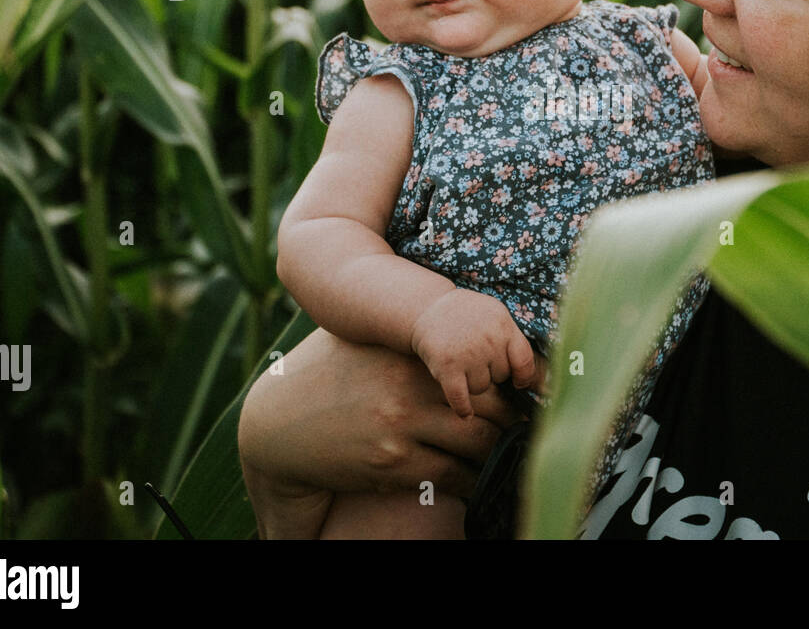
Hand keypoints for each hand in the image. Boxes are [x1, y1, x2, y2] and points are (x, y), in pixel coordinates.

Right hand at [238, 329, 525, 536]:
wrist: (279, 426)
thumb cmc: (333, 376)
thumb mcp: (369, 344)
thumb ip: (411, 339)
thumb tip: (468, 328)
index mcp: (407, 354)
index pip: (481, 368)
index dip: (510, 385)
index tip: (525, 393)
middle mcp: (408, 388)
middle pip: (489, 406)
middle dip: (514, 420)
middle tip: (529, 427)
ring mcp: (401, 429)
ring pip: (479, 445)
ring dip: (501, 453)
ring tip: (513, 453)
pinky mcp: (392, 465)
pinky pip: (453, 477)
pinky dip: (475, 480)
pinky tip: (482, 478)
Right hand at [410, 289, 536, 416]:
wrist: (426, 307)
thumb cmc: (466, 315)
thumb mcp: (494, 315)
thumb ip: (513, 340)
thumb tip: (541, 380)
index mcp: (503, 324)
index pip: (525, 360)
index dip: (524, 376)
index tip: (519, 382)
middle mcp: (488, 339)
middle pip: (501, 376)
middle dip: (491, 372)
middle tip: (476, 358)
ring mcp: (468, 353)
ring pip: (481, 388)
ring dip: (472, 383)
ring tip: (462, 364)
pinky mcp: (447, 366)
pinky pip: (461, 398)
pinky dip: (463, 408)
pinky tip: (465, 412)